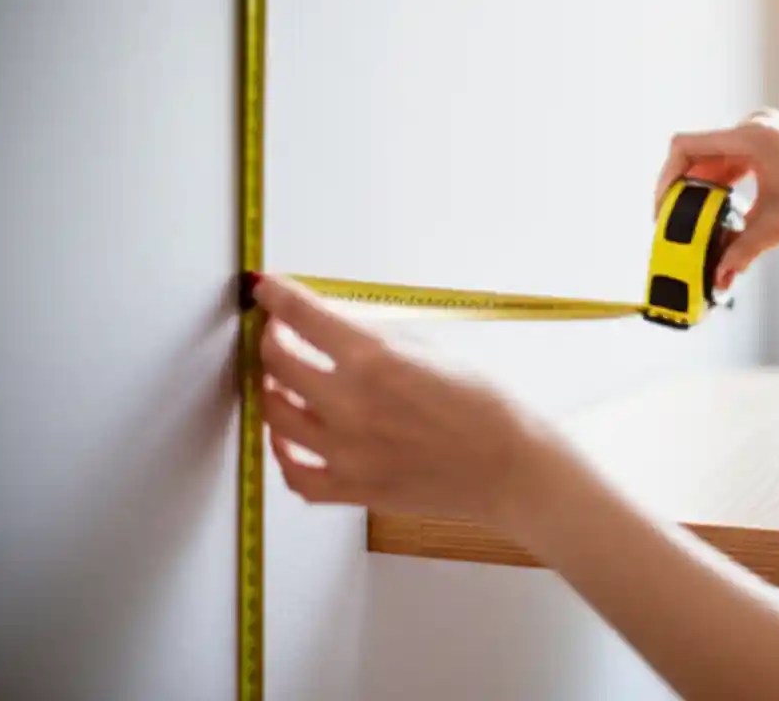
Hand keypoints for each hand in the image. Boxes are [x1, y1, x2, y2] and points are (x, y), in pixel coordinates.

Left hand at [250, 275, 566, 524]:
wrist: (510, 467)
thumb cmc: (484, 406)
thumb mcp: (430, 348)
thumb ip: (373, 336)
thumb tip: (328, 321)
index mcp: (375, 361)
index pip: (302, 317)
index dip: (278, 297)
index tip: (268, 289)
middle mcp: (352, 406)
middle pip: (276, 364)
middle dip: (272, 340)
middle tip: (279, 333)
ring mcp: (347, 453)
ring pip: (274, 416)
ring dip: (271, 391)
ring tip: (281, 382)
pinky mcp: (353, 488)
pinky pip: (294, 473)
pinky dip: (282, 451)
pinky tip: (289, 436)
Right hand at [657, 108, 778, 288]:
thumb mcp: (777, 227)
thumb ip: (739, 251)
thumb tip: (717, 279)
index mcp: (751, 136)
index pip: (685, 147)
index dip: (665, 179)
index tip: (663, 211)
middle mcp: (755, 126)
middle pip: (700, 154)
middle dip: (685, 191)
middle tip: (677, 226)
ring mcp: (768, 131)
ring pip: (718, 159)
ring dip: (706, 190)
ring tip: (700, 224)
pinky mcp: (778, 142)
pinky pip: (738, 161)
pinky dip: (727, 186)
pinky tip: (727, 212)